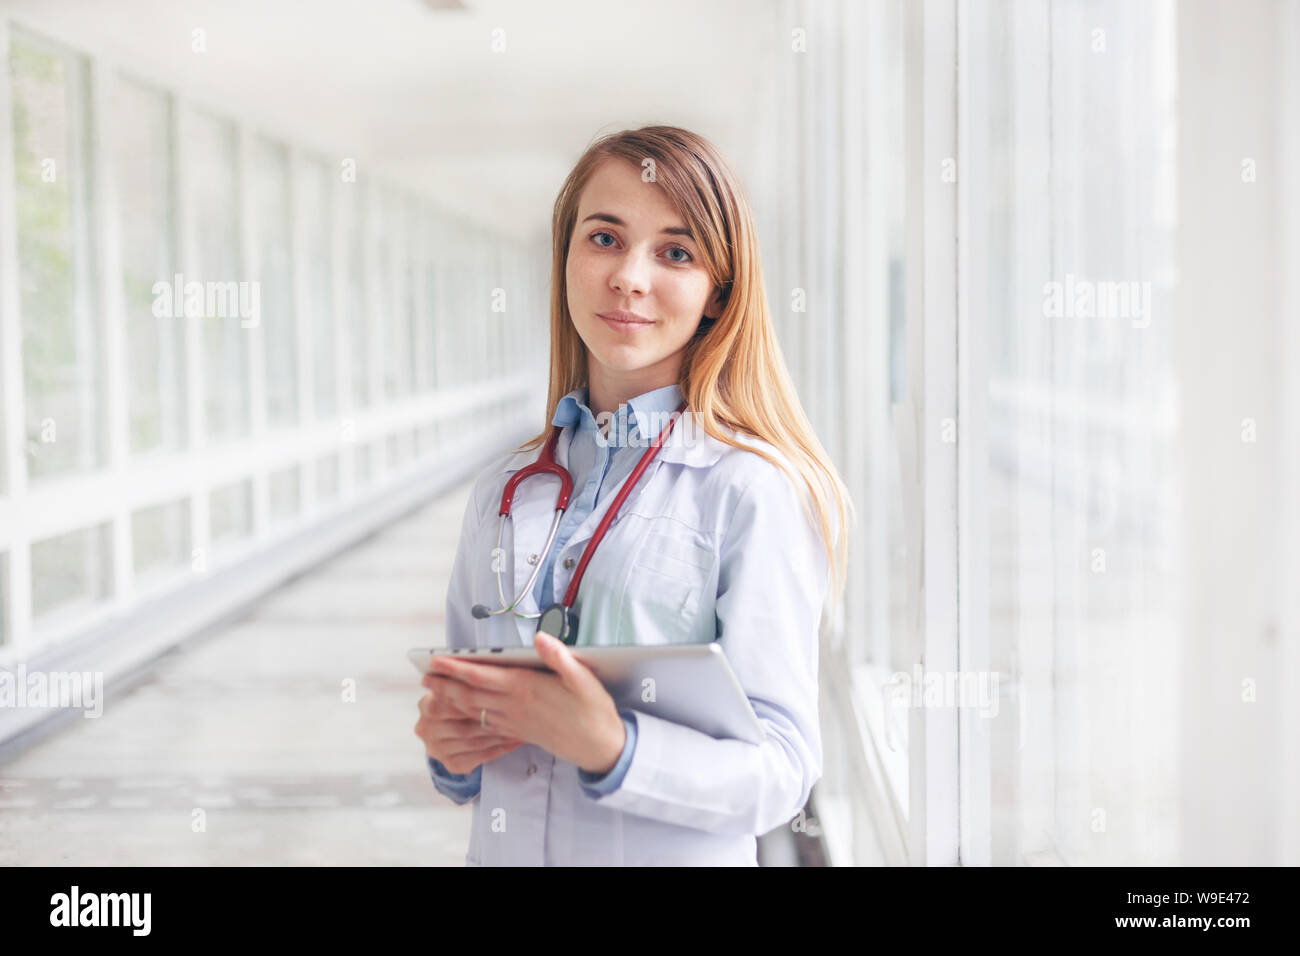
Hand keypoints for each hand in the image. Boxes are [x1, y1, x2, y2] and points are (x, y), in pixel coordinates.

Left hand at [423, 632, 626, 775]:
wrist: (601, 747)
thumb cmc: (594, 710)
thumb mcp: (584, 679)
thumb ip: (559, 657)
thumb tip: (540, 639)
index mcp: (526, 689)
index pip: (482, 677)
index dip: (456, 668)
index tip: (435, 661)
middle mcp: (515, 707)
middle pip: (470, 696)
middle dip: (444, 686)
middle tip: (423, 678)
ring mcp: (515, 723)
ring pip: (475, 711)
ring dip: (452, 702)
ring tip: (435, 693)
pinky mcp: (520, 733)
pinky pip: (487, 725)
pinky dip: (470, 717)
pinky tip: (464, 713)